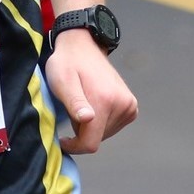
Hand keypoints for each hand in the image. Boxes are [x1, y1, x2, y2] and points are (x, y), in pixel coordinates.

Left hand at [45, 31, 137, 153]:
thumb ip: (74, 102)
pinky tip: (95, 105)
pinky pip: (113, 127)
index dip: (74, 146)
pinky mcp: (131, 107)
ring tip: (84, 103)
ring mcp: (130, 106)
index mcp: (105, 101)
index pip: (91, 144)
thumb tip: (87, 119)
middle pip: (98, 139)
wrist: (82, 47)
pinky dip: (101, 122)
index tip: (62, 139)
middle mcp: (123, 104)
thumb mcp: (62, 81)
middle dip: (82, 130)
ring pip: (105, 134)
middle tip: (75, 108)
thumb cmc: (67, 64)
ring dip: (91, 126)